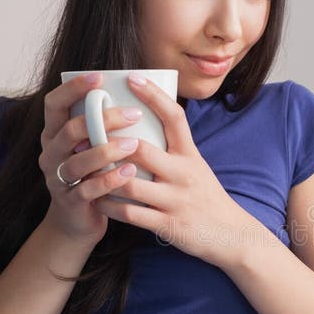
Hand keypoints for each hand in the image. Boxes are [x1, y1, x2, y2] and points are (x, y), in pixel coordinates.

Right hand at [38, 72, 140, 245]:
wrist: (77, 221)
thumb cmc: (91, 176)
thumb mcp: (91, 147)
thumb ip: (101, 126)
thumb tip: (135, 95)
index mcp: (54, 134)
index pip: (54, 103)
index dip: (73, 88)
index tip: (100, 77)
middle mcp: (50, 153)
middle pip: (70, 130)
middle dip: (102, 119)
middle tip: (133, 114)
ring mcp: (58, 178)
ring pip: (78, 160)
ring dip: (107, 150)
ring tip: (134, 144)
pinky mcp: (70, 202)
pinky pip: (89, 189)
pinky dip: (110, 179)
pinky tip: (129, 172)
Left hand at [94, 74, 246, 265]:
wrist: (230, 235)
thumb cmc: (206, 197)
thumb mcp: (196, 166)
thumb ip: (173, 149)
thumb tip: (143, 124)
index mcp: (190, 155)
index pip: (174, 117)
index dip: (153, 96)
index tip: (132, 78)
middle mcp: (184, 174)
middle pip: (142, 150)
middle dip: (110, 143)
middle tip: (85, 136)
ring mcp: (176, 200)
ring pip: (130, 184)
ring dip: (102, 177)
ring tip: (83, 169)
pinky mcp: (168, 224)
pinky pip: (130, 214)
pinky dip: (109, 206)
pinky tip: (96, 200)